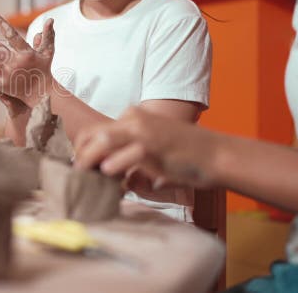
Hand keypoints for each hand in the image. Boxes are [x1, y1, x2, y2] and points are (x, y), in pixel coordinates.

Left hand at [0, 12, 54, 107]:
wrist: (43, 96)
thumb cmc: (44, 71)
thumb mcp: (48, 53)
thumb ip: (47, 36)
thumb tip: (50, 19)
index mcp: (26, 53)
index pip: (11, 34)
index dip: (1, 23)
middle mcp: (15, 63)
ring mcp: (7, 75)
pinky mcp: (2, 87)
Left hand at [74, 107, 221, 188]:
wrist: (217, 155)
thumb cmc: (185, 157)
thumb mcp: (150, 151)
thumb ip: (127, 157)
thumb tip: (104, 172)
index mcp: (132, 117)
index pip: (95, 131)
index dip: (83, 150)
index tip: (81, 168)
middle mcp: (134, 119)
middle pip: (92, 135)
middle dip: (81, 156)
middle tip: (79, 176)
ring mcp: (143, 130)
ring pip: (102, 142)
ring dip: (89, 161)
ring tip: (87, 177)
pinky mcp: (152, 146)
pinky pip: (124, 156)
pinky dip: (114, 168)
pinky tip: (113, 179)